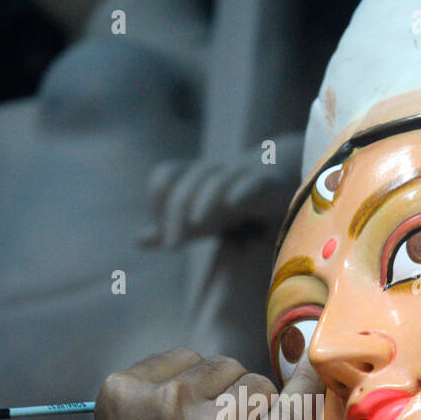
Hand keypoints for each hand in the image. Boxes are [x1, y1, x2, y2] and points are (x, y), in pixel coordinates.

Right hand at [91, 348, 322, 419]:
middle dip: (227, 403)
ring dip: (257, 417)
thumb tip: (218, 379)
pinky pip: (297, 402)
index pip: (180, 361)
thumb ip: (159, 413)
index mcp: (122, 395)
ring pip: (258, 387)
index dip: (195, 393)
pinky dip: (306, 391)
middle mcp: (169, 400)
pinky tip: (313, 376)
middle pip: (223, 369)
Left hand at [138, 134, 304, 248]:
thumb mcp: (200, 219)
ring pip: (218, 179)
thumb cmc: (234, 205)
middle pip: (189, 180)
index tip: (161, 232)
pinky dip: (241, 190)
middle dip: (176, 211)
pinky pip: (253, 182)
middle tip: (171, 246)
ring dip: (204, 199)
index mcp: (196, 178)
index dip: (157, 200)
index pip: (166, 175)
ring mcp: (242, 175)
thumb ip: (171, 229)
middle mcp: (216, 173)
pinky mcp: (268, 184)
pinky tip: (232, 205)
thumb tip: (137, 240)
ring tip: (196, 224)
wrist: (283, 184)